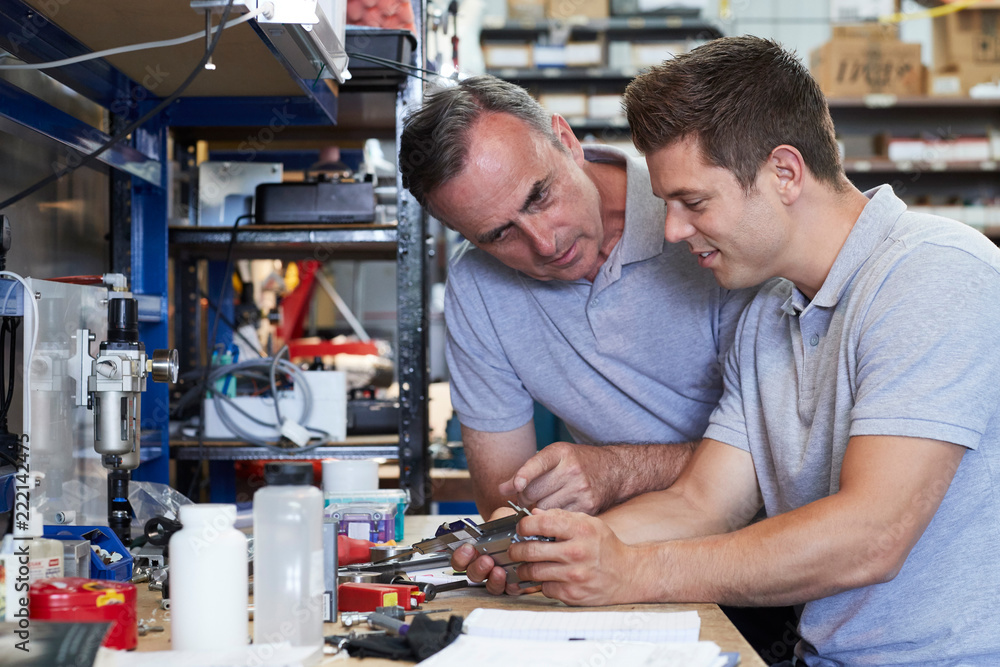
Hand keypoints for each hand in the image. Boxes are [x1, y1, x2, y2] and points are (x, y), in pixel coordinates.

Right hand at [449, 507, 539, 595]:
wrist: (531, 534)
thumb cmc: (514, 527)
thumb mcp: (502, 516)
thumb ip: (495, 518)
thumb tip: (495, 520)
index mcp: (477, 552)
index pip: (460, 560)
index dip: (460, 557)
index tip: (467, 549)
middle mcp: (486, 567)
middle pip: (473, 575)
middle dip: (477, 568)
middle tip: (485, 560)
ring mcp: (499, 577)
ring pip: (490, 586)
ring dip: (493, 580)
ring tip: (499, 571)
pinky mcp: (515, 584)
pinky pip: (510, 590)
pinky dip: (512, 586)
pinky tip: (514, 580)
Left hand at [498, 442, 618, 513]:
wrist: (614, 470)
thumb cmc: (578, 462)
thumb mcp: (555, 457)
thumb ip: (527, 471)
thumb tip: (502, 489)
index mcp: (561, 453)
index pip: (538, 463)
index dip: (524, 475)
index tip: (517, 485)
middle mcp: (572, 470)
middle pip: (534, 492)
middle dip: (525, 498)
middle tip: (527, 498)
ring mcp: (581, 490)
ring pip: (543, 508)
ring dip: (537, 510)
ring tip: (543, 503)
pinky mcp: (587, 507)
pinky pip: (558, 519)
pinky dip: (552, 518)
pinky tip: (556, 511)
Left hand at [509, 508, 639, 605]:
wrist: (627, 574)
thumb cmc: (605, 547)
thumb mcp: (589, 523)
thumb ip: (561, 517)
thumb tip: (533, 514)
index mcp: (580, 530)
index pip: (541, 524)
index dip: (524, 525)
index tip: (521, 528)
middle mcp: (577, 552)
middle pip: (531, 550)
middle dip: (516, 550)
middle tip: (514, 550)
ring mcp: (574, 575)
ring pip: (533, 572)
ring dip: (524, 568)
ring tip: (525, 565)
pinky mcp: (572, 594)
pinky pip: (545, 588)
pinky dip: (542, 583)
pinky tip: (547, 577)